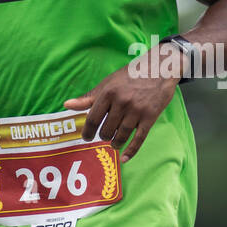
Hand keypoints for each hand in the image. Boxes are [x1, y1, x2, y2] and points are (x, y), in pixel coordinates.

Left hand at [63, 50, 179, 160]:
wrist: (159, 68)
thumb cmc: (130, 75)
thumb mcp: (108, 83)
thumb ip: (89, 97)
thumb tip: (67, 105)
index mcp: (108, 92)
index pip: (93, 118)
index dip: (87, 131)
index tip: (86, 138)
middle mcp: (122, 102)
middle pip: (106, 129)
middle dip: (103, 136)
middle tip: (104, 136)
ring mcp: (137, 110)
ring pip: (121, 135)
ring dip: (115, 143)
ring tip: (114, 143)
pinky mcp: (150, 116)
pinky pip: (139, 138)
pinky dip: (131, 150)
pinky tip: (124, 158)